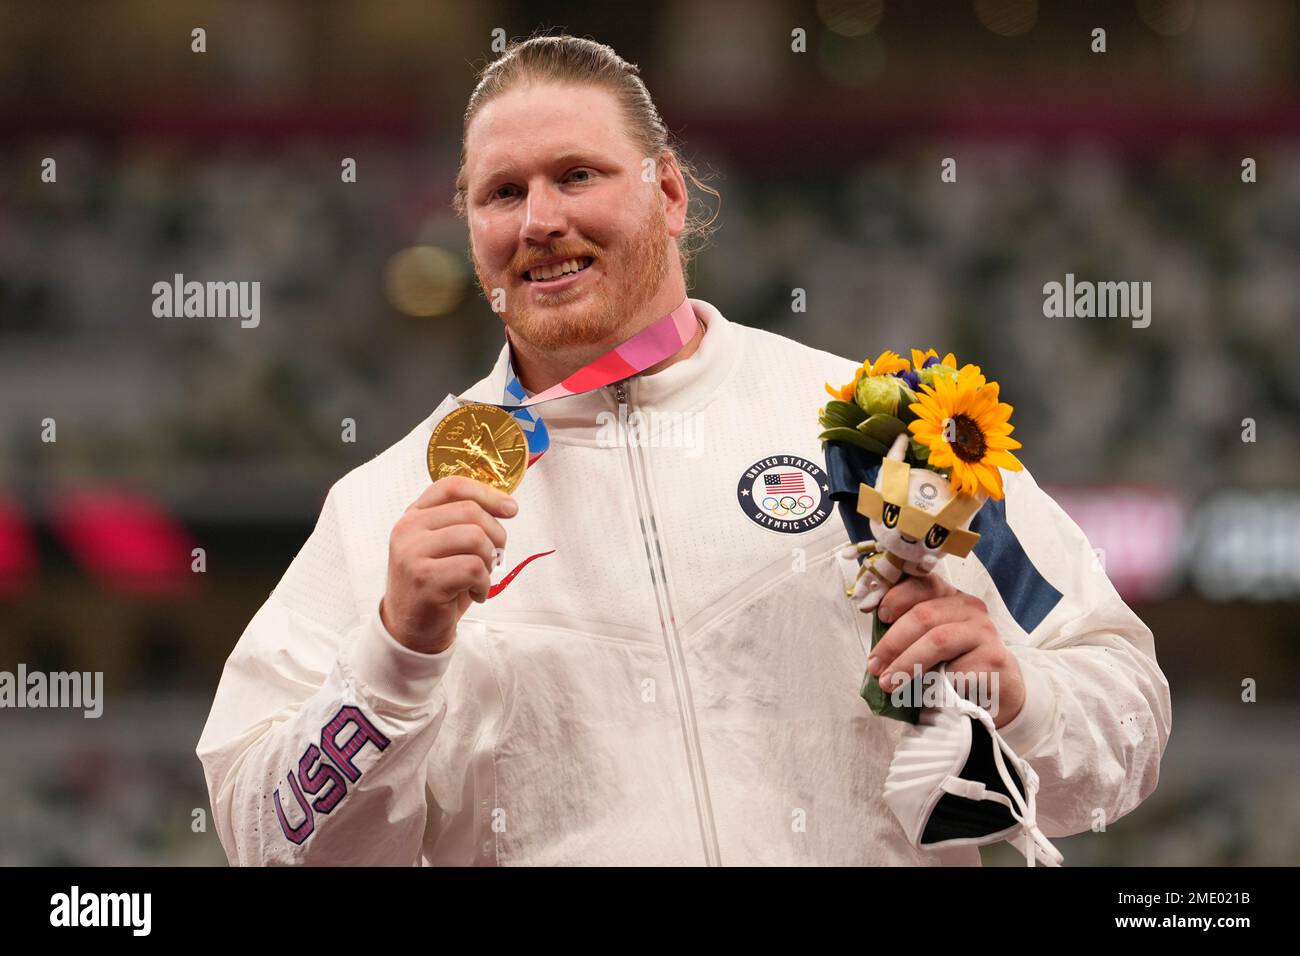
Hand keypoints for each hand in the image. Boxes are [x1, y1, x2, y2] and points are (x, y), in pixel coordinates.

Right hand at [380, 476, 517, 654]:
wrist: (411, 630)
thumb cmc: (437, 586)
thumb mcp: (445, 546)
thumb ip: (463, 522)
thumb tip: (506, 504)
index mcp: (414, 515)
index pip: (453, 486)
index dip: (487, 493)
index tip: (511, 509)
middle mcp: (408, 529)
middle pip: (470, 511)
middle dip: (496, 534)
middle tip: (495, 557)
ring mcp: (412, 553)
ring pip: (475, 538)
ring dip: (489, 561)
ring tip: (481, 577)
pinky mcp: (424, 578)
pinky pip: (474, 568)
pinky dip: (484, 583)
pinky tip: (476, 593)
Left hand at [866, 574, 1024, 726]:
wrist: (997, 690)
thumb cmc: (954, 663)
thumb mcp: (929, 641)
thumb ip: (908, 632)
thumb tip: (874, 643)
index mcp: (950, 597)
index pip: (922, 583)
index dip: (896, 597)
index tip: (879, 616)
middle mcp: (970, 607)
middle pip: (924, 615)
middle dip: (892, 641)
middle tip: (874, 665)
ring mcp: (984, 631)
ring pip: (937, 640)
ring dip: (906, 663)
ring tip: (888, 682)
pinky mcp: (993, 658)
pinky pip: (956, 669)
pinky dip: (934, 683)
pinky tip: (925, 693)